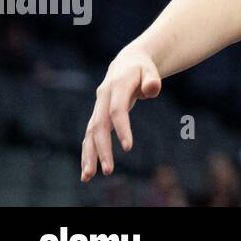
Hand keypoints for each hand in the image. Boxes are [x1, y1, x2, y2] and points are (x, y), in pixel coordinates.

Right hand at [80, 46, 162, 180]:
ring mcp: (97, 108)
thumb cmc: (142, 70)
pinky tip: (87, 171)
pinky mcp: (97, 116)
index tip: (129, 147)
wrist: (126, 63)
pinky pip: (89, 136)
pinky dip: (87, 153)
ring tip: (88, 177)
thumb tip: (153, 89)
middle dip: (102, 149)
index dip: (122, 128)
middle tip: (108, 170)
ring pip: (89, 134)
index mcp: (116, 86)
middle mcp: (102, 98)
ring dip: (88, 155)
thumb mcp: (150, 70)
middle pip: (99, 126)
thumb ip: (152, 80)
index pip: (117, 110)